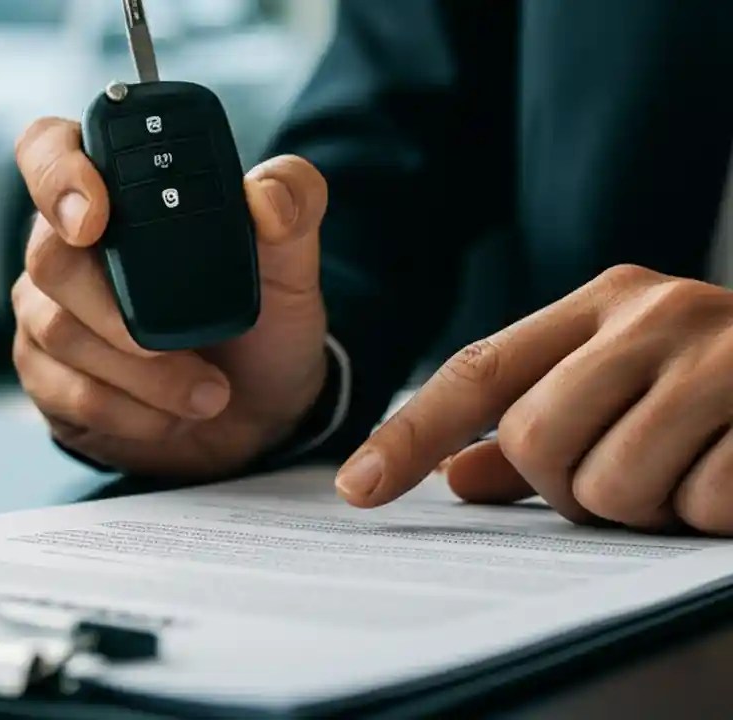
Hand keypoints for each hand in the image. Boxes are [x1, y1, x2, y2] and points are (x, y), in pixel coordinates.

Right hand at [12, 118, 330, 477]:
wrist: (258, 413)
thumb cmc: (264, 325)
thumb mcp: (294, 262)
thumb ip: (294, 204)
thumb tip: (266, 197)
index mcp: (118, 192)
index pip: (50, 148)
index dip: (57, 172)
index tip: (95, 218)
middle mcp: (68, 245)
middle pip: (50, 256)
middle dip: (118, 313)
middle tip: (181, 345)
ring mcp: (48, 311)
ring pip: (59, 331)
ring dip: (142, 374)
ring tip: (207, 390)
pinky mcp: (47, 376)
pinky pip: (67, 391)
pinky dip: (129, 410)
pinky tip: (170, 414)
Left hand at [337, 265, 732, 534]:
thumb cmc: (727, 382)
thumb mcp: (628, 383)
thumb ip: (540, 423)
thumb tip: (458, 480)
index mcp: (602, 303)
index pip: (478, 372)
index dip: (411, 435)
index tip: (358, 489)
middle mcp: (654, 312)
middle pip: (536, 441)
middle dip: (571, 488)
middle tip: (626, 475)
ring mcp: (721, 353)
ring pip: (614, 484)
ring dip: (646, 506)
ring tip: (689, 469)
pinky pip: (702, 502)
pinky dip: (713, 512)